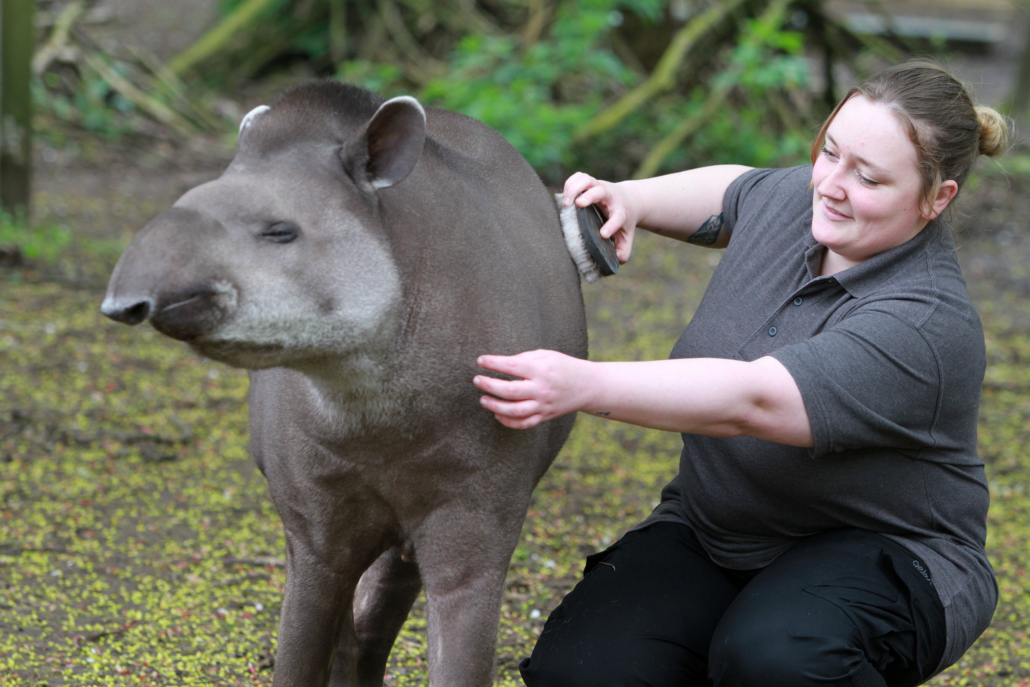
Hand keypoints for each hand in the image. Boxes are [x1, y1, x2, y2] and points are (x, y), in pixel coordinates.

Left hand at [474, 350, 593, 428]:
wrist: (588, 386)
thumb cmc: (564, 366)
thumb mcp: (547, 355)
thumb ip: (524, 359)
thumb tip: (501, 364)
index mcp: (542, 370)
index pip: (512, 366)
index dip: (493, 363)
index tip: (480, 360)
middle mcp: (542, 389)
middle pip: (510, 391)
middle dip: (489, 385)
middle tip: (476, 380)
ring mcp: (543, 405)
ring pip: (515, 411)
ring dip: (495, 406)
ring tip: (483, 399)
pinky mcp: (545, 416)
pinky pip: (524, 424)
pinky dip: (508, 422)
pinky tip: (497, 414)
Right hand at [562, 172, 637, 263]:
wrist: (627, 199)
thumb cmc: (623, 220)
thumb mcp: (626, 236)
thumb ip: (623, 250)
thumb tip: (616, 260)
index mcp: (620, 211)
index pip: (618, 217)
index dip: (611, 225)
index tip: (602, 234)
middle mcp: (609, 196)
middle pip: (600, 191)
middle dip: (589, 196)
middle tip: (577, 204)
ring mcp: (599, 186)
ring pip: (586, 179)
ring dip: (574, 188)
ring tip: (565, 203)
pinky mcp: (590, 182)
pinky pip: (578, 177)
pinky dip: (569, 183)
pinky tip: (564, 195)